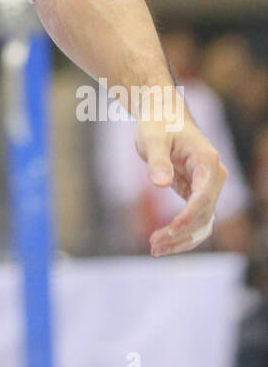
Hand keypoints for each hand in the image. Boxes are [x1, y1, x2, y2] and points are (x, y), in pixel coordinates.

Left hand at [135, 112, 227, 256]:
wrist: (162, 115)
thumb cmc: (158, 123)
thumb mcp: (153, 137)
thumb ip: (157, 160)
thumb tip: (161, 184)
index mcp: (207, 162)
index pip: (203, 198)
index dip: (187, 218)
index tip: (168, 232)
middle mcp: (214, 177)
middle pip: (204, 215)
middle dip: (181, 234)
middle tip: (153, 245)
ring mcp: (208, 187)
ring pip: (202, 222)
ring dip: (182, 239)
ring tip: (156, 250)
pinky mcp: (198, 193)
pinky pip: (195, 219)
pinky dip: (181, 233)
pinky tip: (163, 243)